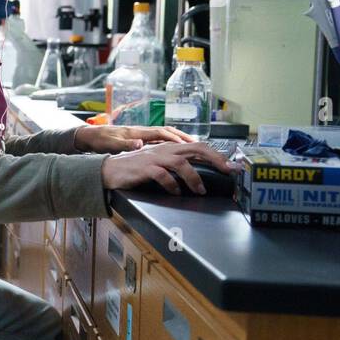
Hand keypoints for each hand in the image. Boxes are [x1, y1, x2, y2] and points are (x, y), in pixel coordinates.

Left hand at [75, 124, 192, 153]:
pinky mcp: (142, 140)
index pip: (162, 133)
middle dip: (186, 139)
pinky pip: (162, 141)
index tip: (190, 145)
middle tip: (202, 147)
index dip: (177, 139)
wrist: (91, 136)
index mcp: (138, 132)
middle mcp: (144, 132)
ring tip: (197, 149)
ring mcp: (143, 135)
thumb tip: (139, 144)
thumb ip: (125, 144)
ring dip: (182, 141)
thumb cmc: (101, 139)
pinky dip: (173, 145)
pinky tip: (180, 152)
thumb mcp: (111, 143)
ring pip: (167, 136)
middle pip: (169, 133)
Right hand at [100, 142, 238, 195]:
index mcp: (169, 148)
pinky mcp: (143, 168)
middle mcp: (164, 149)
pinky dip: (172, 185)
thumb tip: (197, 174)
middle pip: (195, 148)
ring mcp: (153, 158)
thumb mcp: (157, 164)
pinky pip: (162, 175)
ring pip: (180, 163)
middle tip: (227, 171)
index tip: (230, 166)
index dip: (216, 155)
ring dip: (194, 177)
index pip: (198, 146)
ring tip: (200, 191)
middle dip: (215, 159)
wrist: (108, 171)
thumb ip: (174, 165)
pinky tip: (175, 193)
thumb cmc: (134, 169)